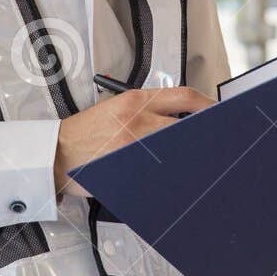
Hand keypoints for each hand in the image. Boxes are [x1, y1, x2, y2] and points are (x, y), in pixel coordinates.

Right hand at [54, 86, 214, 197]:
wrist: (57, 151)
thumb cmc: (86, 131)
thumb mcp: (116, 107)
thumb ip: (148, 109)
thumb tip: (182, 118)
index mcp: (136, 100)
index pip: (185, 97)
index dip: (209, 105)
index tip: (219, 113)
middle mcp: (138, 119)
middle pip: (188, 125)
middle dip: (207, 135)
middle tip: (217, 142)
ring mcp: (134, 145)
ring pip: (178, 148)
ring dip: (191, 155)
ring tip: (198, 161)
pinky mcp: (128, 167)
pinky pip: (160, 172)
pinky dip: (171, 175)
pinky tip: (175, 178)